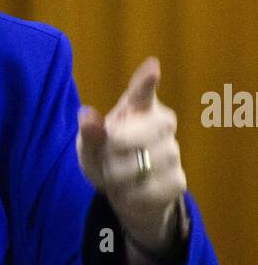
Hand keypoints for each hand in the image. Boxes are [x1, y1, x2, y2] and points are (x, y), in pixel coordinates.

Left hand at [75, 56, 188, 255]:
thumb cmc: (108, 157)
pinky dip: (130, 196)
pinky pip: (144, 192)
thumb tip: (86, 116)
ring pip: (133, 169)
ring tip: (120, 175)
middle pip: (125, 139)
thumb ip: (88, 135)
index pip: (142, 91)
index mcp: (139, 107)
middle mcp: (162, 123)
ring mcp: (174, 151)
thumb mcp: (89, 148)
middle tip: (107, 158)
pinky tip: (132, 190)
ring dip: (117, 179)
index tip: (151, 67)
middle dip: (107, 155)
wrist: (129, 192)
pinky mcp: (178, 180)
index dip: (146, 81)